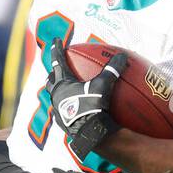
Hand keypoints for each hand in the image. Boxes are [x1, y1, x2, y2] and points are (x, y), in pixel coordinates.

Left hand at [44, 41, 125, 160]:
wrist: (89, 133)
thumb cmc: (93, 107)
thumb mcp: (104, 86)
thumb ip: (112, 70)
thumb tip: (123, 55)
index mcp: (63, 83)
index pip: (57, 61)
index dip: (57, 49)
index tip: (55, 40)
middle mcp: (56, 95)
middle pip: (50, 80)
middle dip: (53, 72)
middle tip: (56, 68)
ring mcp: (57, 110)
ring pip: (53, 96)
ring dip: (57, 90)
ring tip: (63, 89)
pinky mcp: (61, 122)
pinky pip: (60, 111)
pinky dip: (65, 106)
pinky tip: (72, 108)